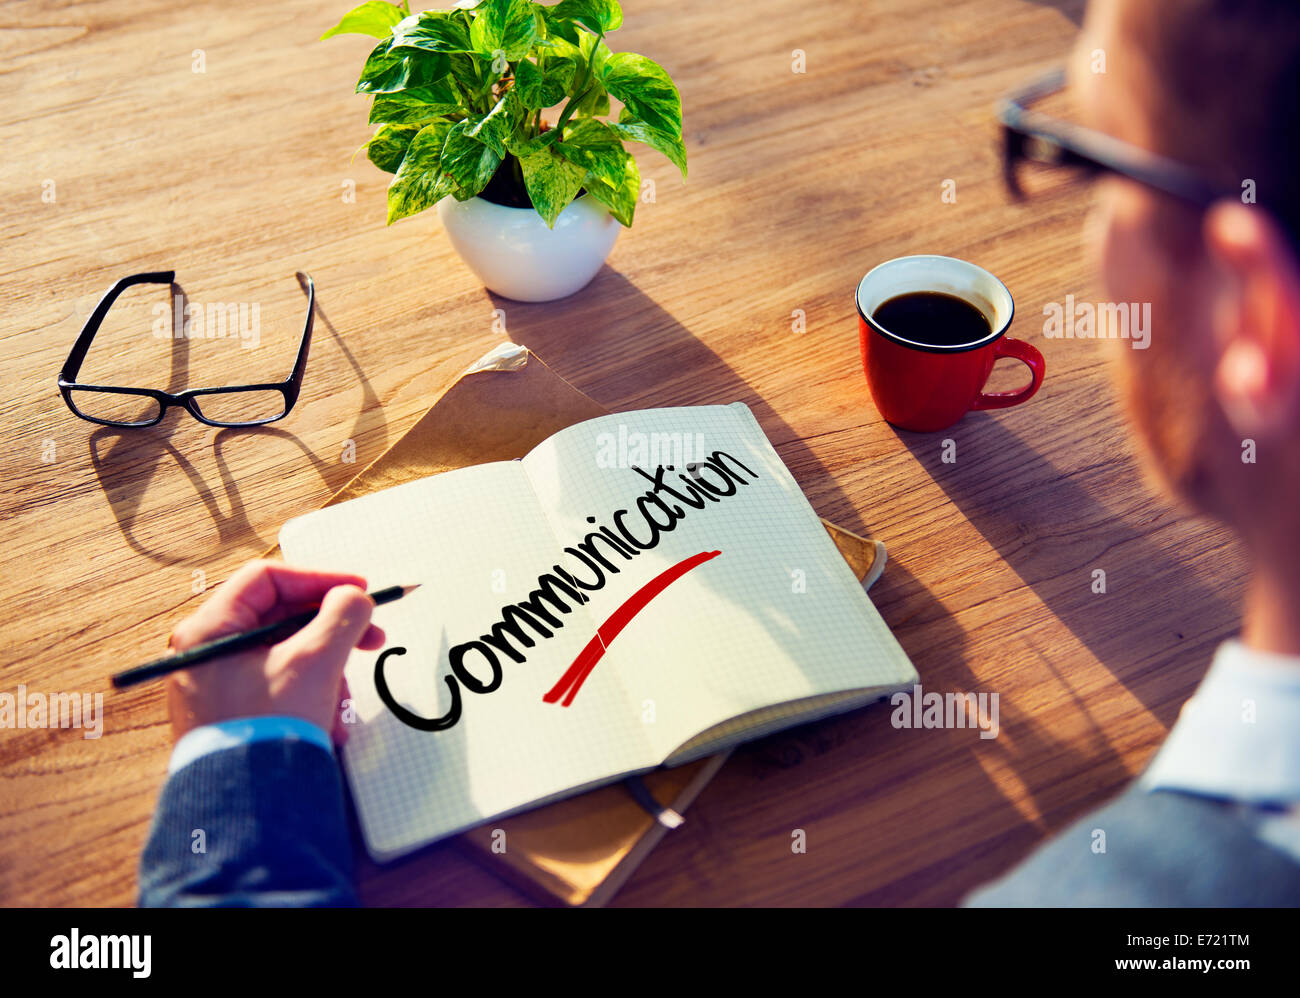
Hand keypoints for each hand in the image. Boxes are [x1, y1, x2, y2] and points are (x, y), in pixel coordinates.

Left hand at [164, 560, 386, 744]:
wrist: (246, 805)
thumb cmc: (265, 730)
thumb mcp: (315, 662)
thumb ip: (342, 617)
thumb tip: (354, 598)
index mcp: (210, 630)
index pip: (268, 579)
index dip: (318, 579)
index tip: (356, 591)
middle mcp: (206, 653)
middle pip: (281, 618)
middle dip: (331, 632)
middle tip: (369, 638)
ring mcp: (218, 685)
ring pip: (286, 655)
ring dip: (326, 670)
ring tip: (342, 701)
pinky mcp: (234, 712)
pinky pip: (280, 686)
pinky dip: (311, 694)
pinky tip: (329, 720)